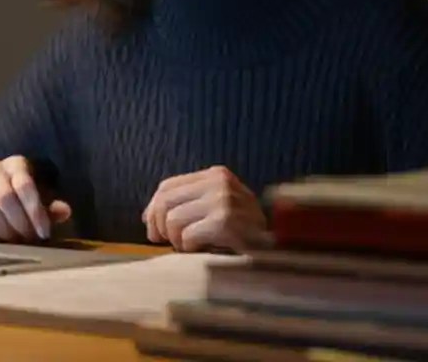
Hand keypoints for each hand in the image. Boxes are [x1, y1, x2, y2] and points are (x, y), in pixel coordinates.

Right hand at [0, 156, 71, 242]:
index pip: (24, 184)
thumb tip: (64, 211)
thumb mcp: (40, 200)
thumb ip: (51, 207)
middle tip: (28, 240)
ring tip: (15, 243)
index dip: (35, 210)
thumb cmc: (23, 200)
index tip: (43, 232)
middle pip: (4, 196)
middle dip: (19, 223)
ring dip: (3, 230)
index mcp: (15, 164)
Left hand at [142, 166, 268, 251]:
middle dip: (160, 227)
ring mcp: (223, 200)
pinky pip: (186, 236)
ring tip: (194, 247)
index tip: (153, 229)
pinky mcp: (225, 221)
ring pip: (172, 220)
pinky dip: (190, 248)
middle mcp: (219, 182)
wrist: (279, 251)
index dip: (153, 209)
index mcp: (216, 175)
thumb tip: (148, 217)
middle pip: (165, 201)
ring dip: (178, 240)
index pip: (167, 186)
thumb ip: (187, 205)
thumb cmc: (244, 233)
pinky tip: (205, 251)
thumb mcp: (217, 208)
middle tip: (168, 243)